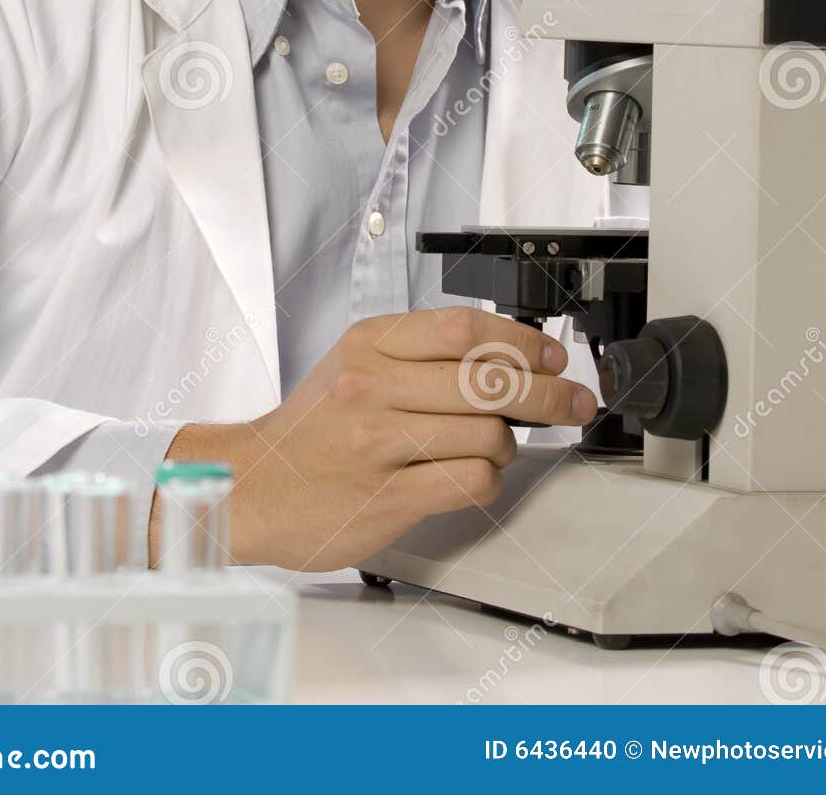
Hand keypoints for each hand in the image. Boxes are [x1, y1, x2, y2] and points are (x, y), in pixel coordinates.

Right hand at [152, 306, 596, 570]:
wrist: (253, 485)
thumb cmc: (312, 428)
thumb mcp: (353, 364)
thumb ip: (419, 351)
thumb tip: (505, 351)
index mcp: (370, 345)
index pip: (466, 328)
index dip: (523, 341)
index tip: (552, 358)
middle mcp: (373, 388)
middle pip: (489, 381)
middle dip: (548, 394)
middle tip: (572, 403)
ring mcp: (379, 444)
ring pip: (486, 434)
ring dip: (509, 444)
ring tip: (497, 446)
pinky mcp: (386, 498)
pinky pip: (468, 482)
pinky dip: (488, 479)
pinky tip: (476, 474)